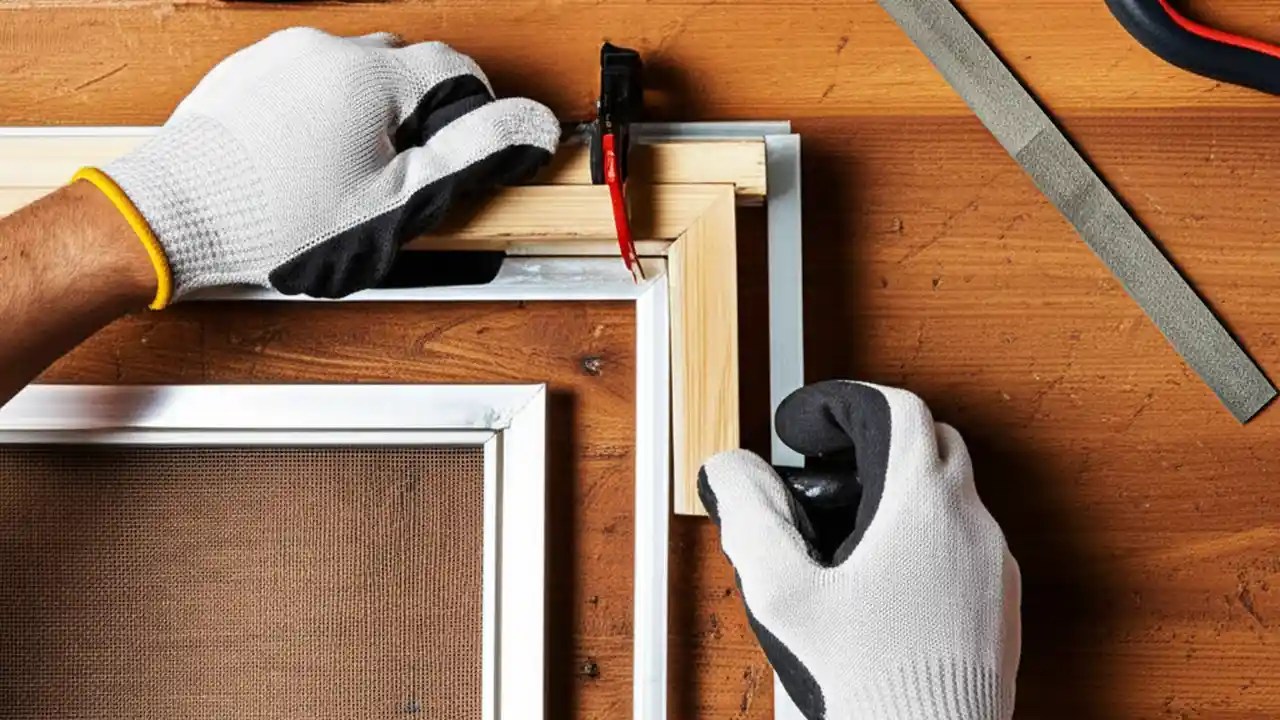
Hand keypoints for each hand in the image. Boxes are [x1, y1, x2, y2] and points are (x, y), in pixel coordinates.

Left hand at [86, 27, 558, 307]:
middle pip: (403, 67)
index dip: (477, 108)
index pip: (457, 68)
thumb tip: (530, 124)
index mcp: (370, 76)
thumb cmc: (277, 223)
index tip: (470, 144)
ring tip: (348, 177)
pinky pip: (305, 83)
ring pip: (353, 75)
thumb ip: (473, 155)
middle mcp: (323, 50)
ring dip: (368, 114)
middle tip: (406, 173)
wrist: (172, 223)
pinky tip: (307, 167)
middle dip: (417, 114)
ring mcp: (277, 57)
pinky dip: (320, 115)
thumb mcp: (396, 201)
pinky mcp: (244, 75)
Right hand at [699, 381, 1020, 719]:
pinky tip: (886, 581)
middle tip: (831, 472)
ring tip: (852, 533)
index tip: (809, 429)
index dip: (845, 405)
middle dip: (880, 442)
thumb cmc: (867, 679)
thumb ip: (750, 517)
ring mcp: (996, 565)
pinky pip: (969, 543)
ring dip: (906, 491)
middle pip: (935, 441)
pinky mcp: (1003, 603)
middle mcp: (972, 526)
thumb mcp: (784, 593)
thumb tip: (731, 469)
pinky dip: (930, 537)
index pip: (899, 409)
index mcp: (925, 506)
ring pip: (956, 494)